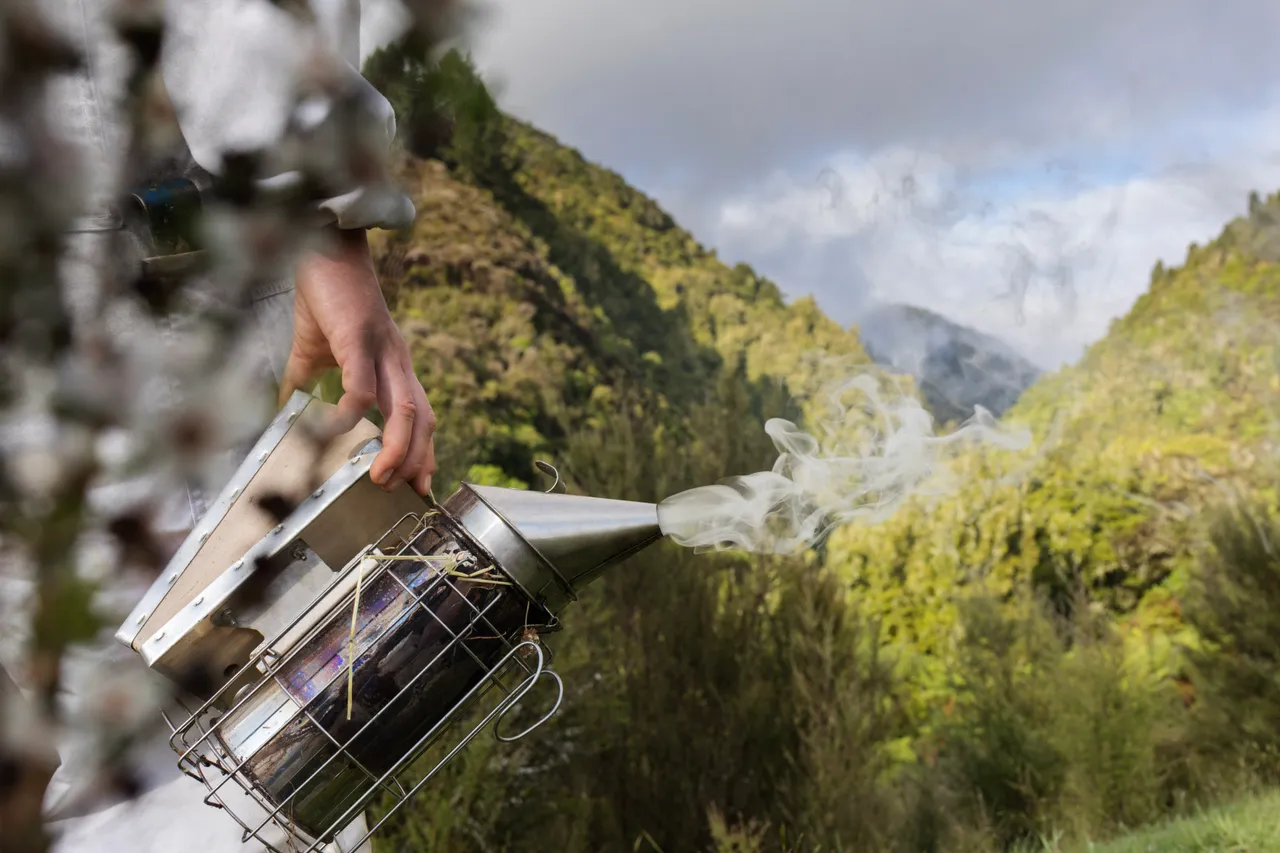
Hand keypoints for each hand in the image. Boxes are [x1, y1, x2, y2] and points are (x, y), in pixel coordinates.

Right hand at [279, 226, 435, 495]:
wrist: (324, 245)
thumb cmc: (326, 296)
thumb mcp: (317, 350)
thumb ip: (307, 384)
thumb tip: (285, 414)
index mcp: (393, 366)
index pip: (422, 415)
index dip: (424, 451)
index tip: (419, 485)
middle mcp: (397, 361)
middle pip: (423, 418)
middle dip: (417, 460)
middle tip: (403, 491)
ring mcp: (381, 349)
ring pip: (405, 408)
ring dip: (396, 447)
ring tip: (379, 477)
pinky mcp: (357, 336)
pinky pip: (362, 382)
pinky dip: (353, 410)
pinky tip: (337, 428)